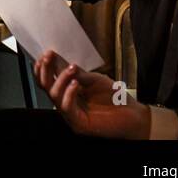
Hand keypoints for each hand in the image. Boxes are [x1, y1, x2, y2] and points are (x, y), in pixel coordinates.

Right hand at [34, 49, 150, 139]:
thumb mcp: (94, 79)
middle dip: (45, 70)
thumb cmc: (115, 98)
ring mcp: (71, 115)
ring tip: (71, 69)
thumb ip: (76, 73)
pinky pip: (66, 107)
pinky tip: (76, 84)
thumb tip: (58, 59)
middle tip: (48, 57)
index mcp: (67, 92)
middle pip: (45, 86)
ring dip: (60, 79)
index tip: (47, 53)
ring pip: (54, 95)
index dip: (43, 67)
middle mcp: (66, 103)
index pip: (48, 79)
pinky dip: (69, 93)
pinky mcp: (78, 124)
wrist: (133, 115)